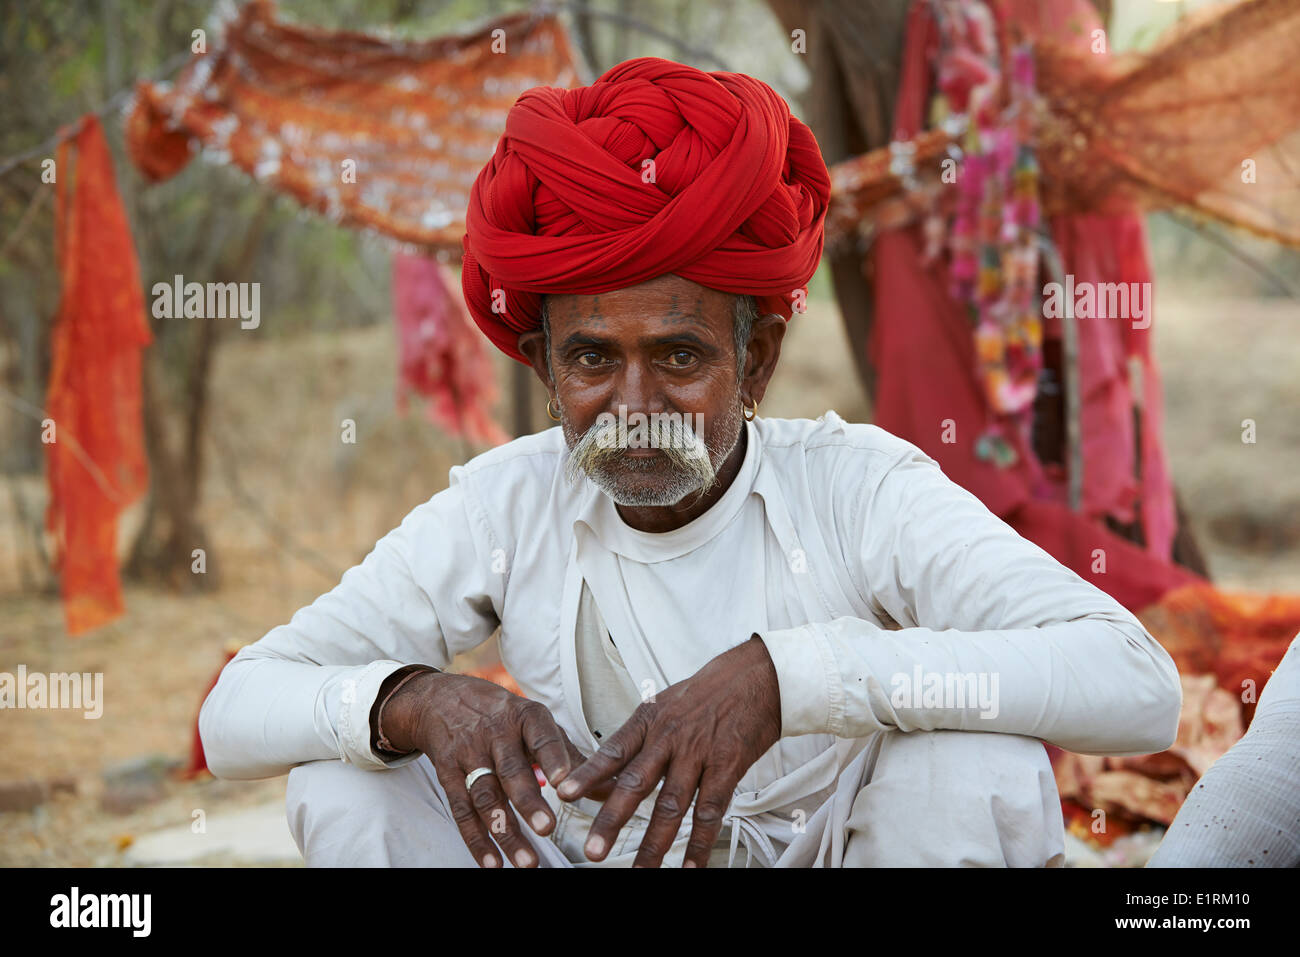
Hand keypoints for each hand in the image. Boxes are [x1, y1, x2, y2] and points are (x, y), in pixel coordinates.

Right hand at [383, 672, 605, 867]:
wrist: (439, 700)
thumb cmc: (501, 715)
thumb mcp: (535, 722)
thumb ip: (571, 756)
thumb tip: (612, 787)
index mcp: (524, 716)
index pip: (541, 735)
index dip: (553, 758)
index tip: (565, 782)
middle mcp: (494, 733)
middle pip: (511, 769)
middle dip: (528, 800)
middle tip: (547, 828)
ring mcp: (468, 754)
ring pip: (485, 795)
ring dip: (505, 830)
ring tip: (527, 860)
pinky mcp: (447, 774)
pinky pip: (461, 810)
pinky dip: (476, 839)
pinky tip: (492, 863)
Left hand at [555, 635, 781, 866]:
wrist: (756, 676)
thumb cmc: (709, 690)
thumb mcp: (665, 703)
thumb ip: (641, 735)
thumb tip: (612, 763)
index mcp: (650, 721)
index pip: (613, 751)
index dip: (588, 774)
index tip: (564, 794)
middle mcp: (669, 738)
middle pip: (636, 784)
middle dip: (612, 820)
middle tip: (594, 849)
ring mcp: (698, 754)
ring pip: (672, 805)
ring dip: (654, 843)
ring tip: (640, 870)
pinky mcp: (727, 767)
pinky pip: (710, 811)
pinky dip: (699, 842)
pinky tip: (689, 865)